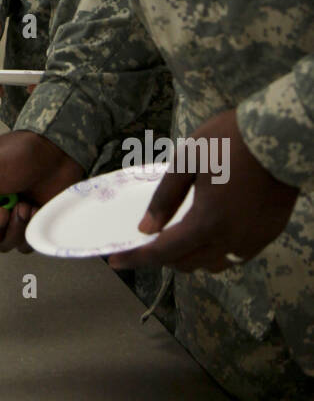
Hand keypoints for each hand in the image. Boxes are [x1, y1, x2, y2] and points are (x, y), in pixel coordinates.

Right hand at [0, 130, 84, 259]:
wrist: (58, 151)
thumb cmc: (19, 154)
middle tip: (1, 212)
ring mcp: (12, 221)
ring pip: (3, 245)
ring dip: (12, 228)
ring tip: (24, 204)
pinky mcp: (32, 227)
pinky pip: (24, 245)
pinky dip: (28, 230)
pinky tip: (35, 208)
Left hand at [109, 108, 299, 273]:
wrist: (284, 136)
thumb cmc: (231, 140)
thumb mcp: (188, 159)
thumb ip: (165, 197)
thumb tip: (147, 228)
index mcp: (208, 222)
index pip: (164, 252)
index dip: (137, 258)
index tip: (116, 261)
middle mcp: (231, 240)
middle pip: (188, 263)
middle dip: (162, 258)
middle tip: (146, 244)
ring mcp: (253, 240)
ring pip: (213, 264)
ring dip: (190, 257)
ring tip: (176, 240)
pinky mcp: (269, 234)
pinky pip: (236, 256)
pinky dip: (216, 252)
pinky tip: (210, 234)